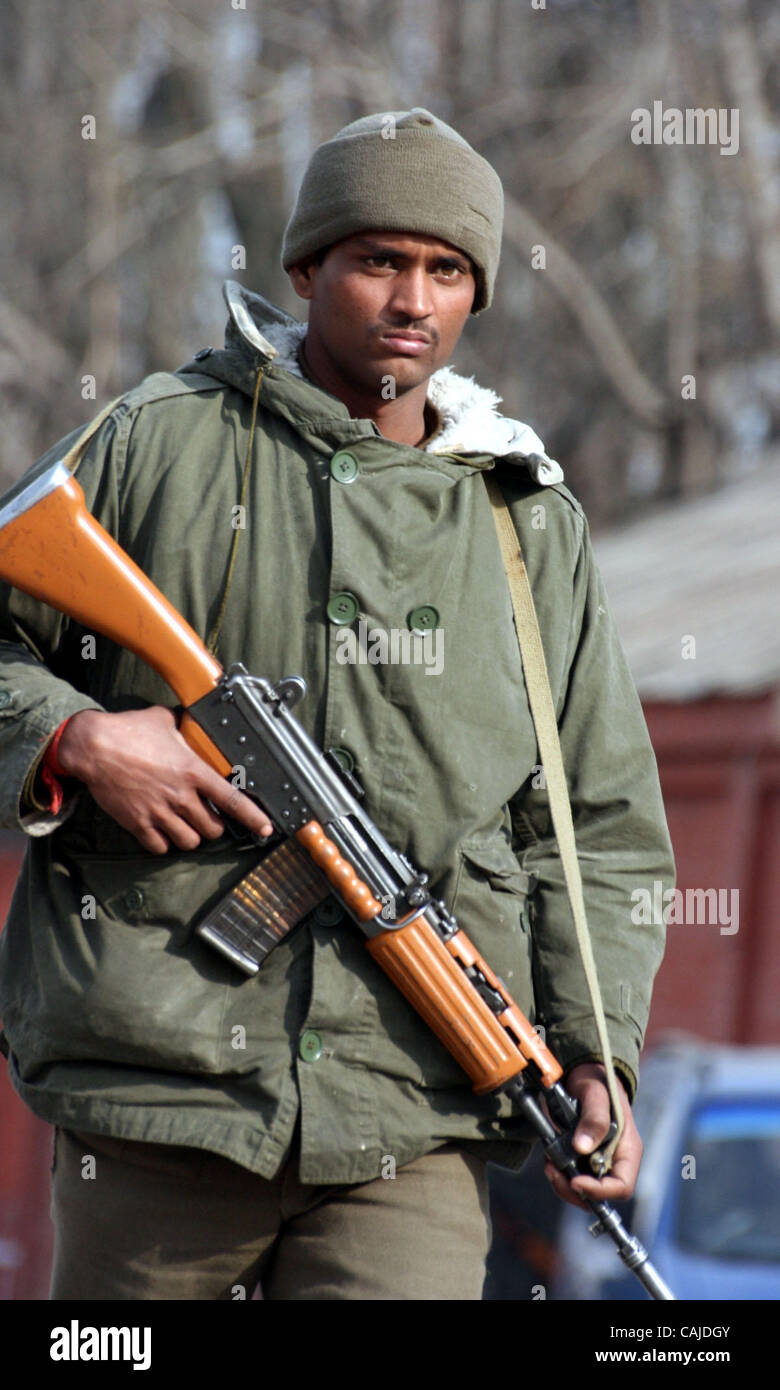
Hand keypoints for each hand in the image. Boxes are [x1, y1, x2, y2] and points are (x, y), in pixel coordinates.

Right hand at [57, 706, 273, 853]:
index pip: (233, 800)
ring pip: (189, 842)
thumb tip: (190, 718)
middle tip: (207, 818)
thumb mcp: (165, 721)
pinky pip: (160, 847)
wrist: (93, 747)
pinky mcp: (137, 823)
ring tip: (185, 826)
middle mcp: (180, 795)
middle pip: (213, 829)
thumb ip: (184, 726)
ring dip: (190, 837)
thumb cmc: (128, 730)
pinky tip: (161, 832)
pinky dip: (163, 843)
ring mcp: (159, 812)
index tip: (266, 828)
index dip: (253, 818)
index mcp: (193, 771)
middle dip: (213, 826)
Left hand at [544, 1062, 641, 1208]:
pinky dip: (557, 1173)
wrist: (585, 1074)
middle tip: (554, 1172)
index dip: (600, 1191)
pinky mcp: (580, 1158)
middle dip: (574, 1190)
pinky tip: (549, 1158)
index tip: (576, 1181)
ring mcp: (596, 1161)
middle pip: (599, 1194)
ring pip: (582, 1190)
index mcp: (627, 1149)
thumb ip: (594, 1118)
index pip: (622, 1186)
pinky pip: (569, 1176)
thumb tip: (582, 1147)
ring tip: (549, 1164)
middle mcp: (613, 1160)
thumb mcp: (596, 1094)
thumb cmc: (598, 1081)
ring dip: (562, 1183)